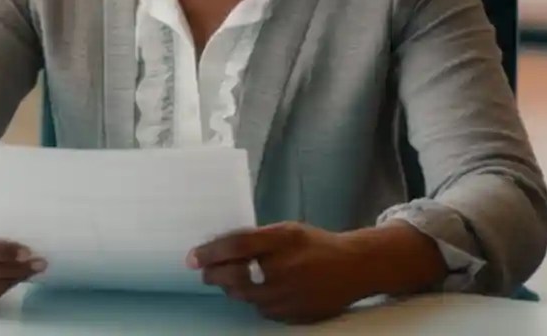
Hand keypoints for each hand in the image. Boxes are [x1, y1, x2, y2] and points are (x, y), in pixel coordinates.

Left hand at [188, 222, 369, 324]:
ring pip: (244, 296)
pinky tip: (257, 290)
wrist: (355, 268)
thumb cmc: (315, 244)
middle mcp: (282, 271)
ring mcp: (288, 297)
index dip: (209, 253)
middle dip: (213, 274)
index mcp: (280, 242)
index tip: (191, 258)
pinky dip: (254, 299)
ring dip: (232, 288)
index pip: (234, 248)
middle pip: (233, 277)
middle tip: (205, 271)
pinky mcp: (293, 315)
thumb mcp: (286, 230)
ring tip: (231, 278)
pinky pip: (261, 309)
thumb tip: (220, 247)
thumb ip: (256, 238)